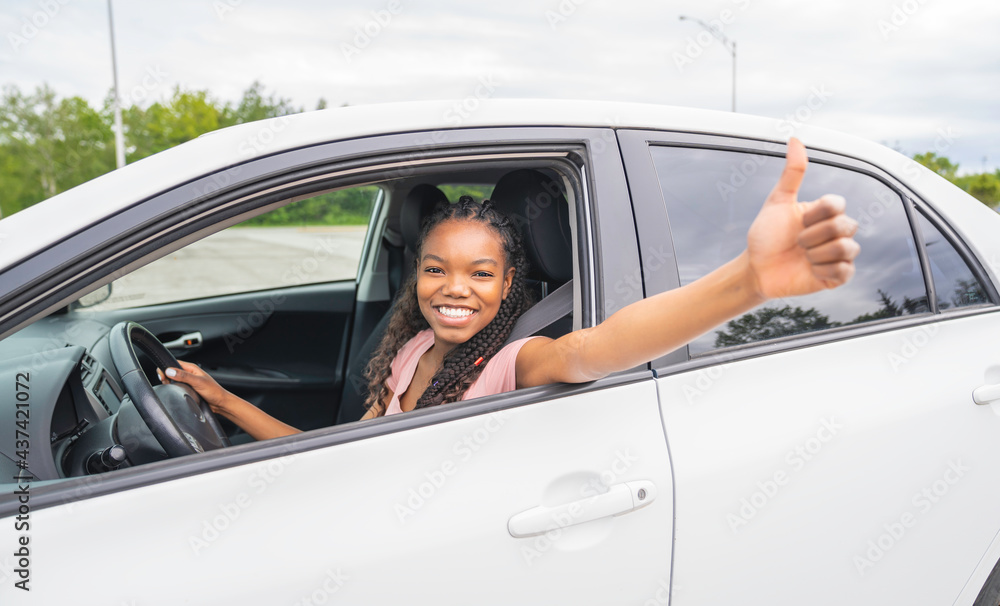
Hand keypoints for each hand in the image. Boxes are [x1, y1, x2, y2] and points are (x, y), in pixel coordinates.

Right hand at [157, 360, 230, 414]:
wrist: (220, 403)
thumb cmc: (213, 391)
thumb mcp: (198, 382)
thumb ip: (184, 376)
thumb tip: (170, 371)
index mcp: (191, 368)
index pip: (173, 363)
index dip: (165, 367)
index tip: (162, 375)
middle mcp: (189, 374)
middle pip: (171, 372)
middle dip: (166, 377)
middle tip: (166, 383)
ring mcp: (188, 382)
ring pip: (173, 380)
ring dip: (169, 384)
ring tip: (172, 388)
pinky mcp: (188, 389)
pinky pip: (176, 387)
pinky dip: (173, 389)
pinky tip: (175, 392)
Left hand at [746, 138, 860, 299]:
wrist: (756, 268)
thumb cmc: (766, 235)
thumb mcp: (777, 202)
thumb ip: (792, 173)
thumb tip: (795, 139)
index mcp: (825, 212)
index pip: (837, 204)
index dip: (815, 215)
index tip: (797, 221)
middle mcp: (836, 232)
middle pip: (846, 226)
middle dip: (812, 235)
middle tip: (796, 242)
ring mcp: (838, 254)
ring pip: (846, 249)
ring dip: (816, 254)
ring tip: (802, 257)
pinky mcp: (838, 277)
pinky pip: (844, 271)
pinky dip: (821, 270)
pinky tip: (809, 270)